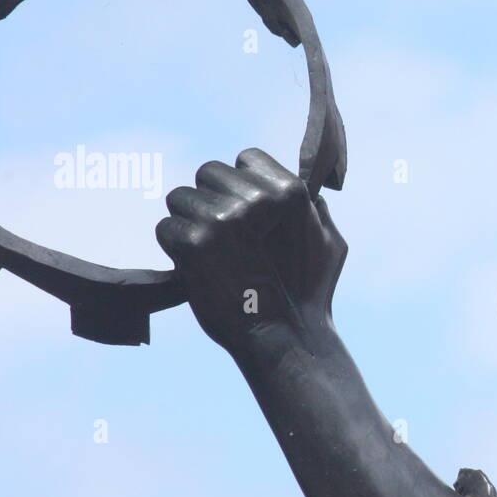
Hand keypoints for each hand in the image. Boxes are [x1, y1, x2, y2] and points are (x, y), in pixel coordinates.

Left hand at [156, 148, 346, 352]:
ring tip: (208, 252)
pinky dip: (175, 247)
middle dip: (212, 198)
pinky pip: (166, 227)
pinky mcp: (192, 244)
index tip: (246, 209)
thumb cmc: (310, 296)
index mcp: (289, 192)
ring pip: (180, 198)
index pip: (246, 158)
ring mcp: (220, 220)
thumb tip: (309, 196)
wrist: (284, 338)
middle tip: (223, 233)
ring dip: (189, 221)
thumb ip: (316, 212)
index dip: (243, 183)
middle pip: (208, 172)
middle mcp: (254, 199)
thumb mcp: (331, 244)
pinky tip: (195, 265)